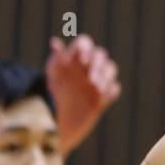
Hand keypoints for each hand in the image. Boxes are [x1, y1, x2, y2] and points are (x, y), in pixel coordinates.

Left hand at [46, 35, 121, 154]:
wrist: (55, 123)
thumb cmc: (49, 97)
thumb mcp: (51, 76)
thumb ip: (55, 59)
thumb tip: (55, 41)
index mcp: (73, 59)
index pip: (85, 43)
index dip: (85, 49)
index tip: (80, 60)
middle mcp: (86, 67)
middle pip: (101, 54)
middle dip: (97, 64)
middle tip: (90, 79)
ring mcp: (96, 82)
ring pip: (111, 68)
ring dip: (106, 75)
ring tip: (96, 88)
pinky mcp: (103, 97)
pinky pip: (115, 89)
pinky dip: (111, 90)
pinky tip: (102, 97)